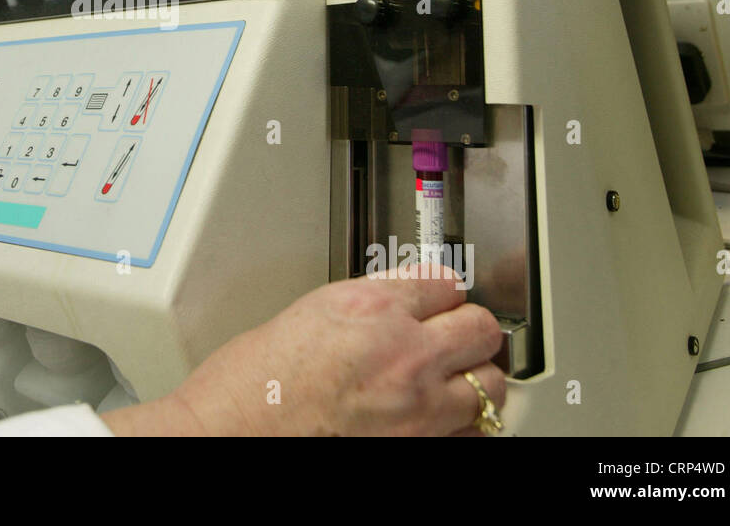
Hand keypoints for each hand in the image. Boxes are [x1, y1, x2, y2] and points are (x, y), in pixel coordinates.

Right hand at [104, 265, 503, 435]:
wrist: (239, 429)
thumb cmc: (258, 378)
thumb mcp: (314, 308)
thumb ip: (372, 299)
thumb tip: (408, 295)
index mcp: (373, 309)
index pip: (447, 282)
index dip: (442, 291)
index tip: (439, 297)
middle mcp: (404, 357)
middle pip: (482, 329)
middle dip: (469, 328)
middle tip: (455, 332)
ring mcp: (417, 410)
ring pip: (490, 384)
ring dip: (473, 376)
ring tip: (450, 376)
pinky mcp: (419, 447)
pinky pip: (471, 433)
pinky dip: (462, 422)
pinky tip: (440, 413)